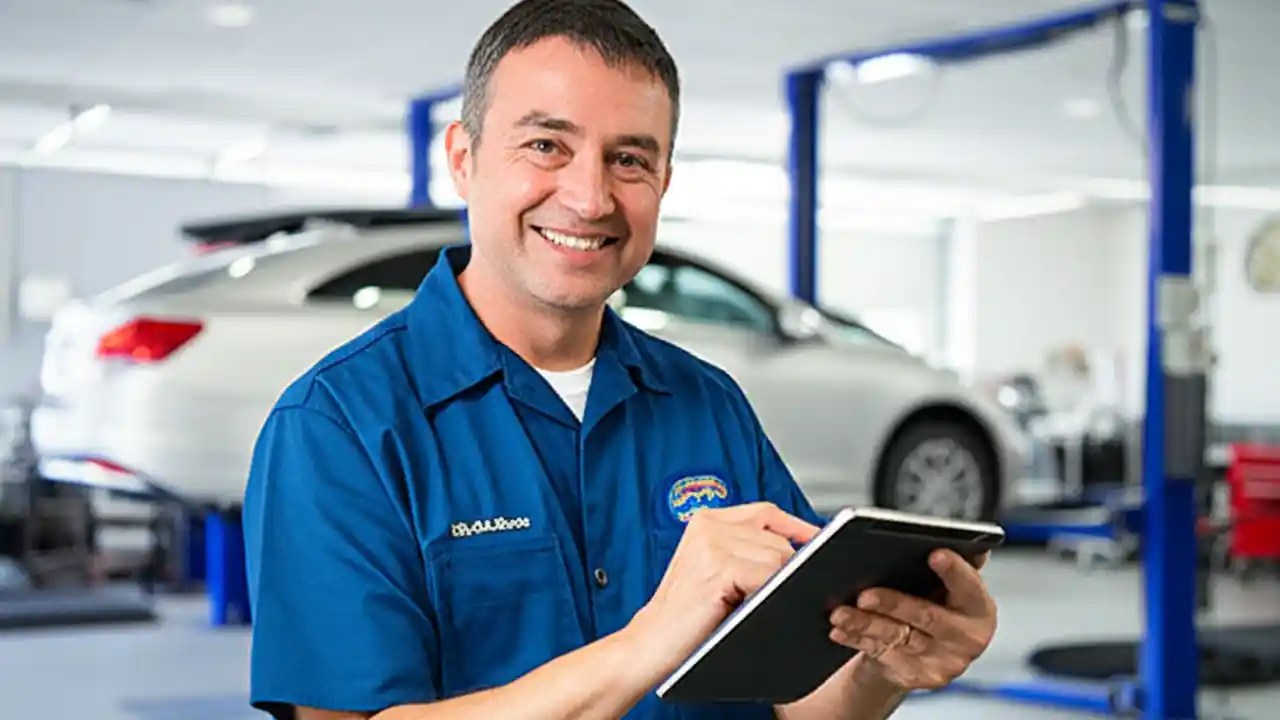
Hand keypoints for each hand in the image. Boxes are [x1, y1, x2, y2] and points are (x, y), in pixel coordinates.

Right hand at [625, 502, 820, 675]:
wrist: (651, 641)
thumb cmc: (685, 613)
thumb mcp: (713, 569)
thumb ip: (745, 550)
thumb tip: (798, 549)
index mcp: (707, 519)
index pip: (766, 512)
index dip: (796, 527)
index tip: (816, 540)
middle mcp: (708, 525)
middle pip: (778, 541)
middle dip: (783, 571)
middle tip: (762, 596)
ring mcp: (712, 543)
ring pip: (778, 560)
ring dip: (771, 588)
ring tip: (742, 603)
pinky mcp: (717, 566)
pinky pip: (768, 578)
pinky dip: (764, 598)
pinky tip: (740, 608)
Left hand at [827, 549, 995, 690]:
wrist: (919, 653)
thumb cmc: (930, 604)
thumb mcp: (943, 585)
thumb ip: (947, 563)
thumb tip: (941, 533)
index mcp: (978, 606)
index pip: (970, 586)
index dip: (954, 571)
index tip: (934, 554)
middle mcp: (967, 637)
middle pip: (928, 617)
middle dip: (894, 604)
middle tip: (865, 594)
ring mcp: (943, 661)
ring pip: (899, 637)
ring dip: (865, 624)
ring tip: (840, 612)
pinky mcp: (917, 676)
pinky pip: (882, 654)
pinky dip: (857, 639)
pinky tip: (841, 629)